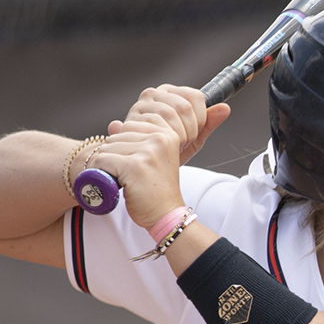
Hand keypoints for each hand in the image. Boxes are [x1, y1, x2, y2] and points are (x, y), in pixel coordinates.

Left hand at [89, 85, 231, 228]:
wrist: (165, 215)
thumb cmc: (163, 186)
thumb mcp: (177, 154)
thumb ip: (186, 129)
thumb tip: (222, 107)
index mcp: (168, 133)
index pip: (130, 123)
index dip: (128, 144)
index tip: (140, 161)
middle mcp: (161, 138)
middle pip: (118, 133)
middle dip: (117, 152)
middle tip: (131, 171)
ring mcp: (149, 151)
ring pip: (108, 146)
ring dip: (109, 164)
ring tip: (126, 178)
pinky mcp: (135, 165)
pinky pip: (102, 160)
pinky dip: (100, 174)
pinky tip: (116, 183)